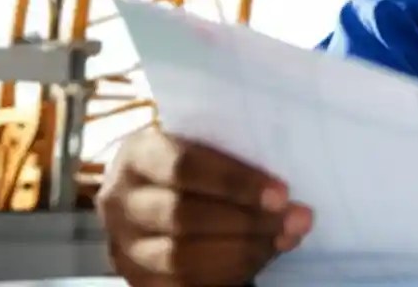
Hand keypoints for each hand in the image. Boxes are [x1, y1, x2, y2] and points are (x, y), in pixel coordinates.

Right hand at [96, 127, 313, 285]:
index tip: (281, 193)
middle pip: (184, 216)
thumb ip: (234, 160)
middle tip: (296, 219)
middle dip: (248, 221)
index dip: (235, 182)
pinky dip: (229, 274)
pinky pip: (183, 285)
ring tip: (285, 238)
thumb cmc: (194, 164)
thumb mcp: (204, 145)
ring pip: (182, 258)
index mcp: (138, 155)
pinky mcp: (137, 280)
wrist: (153, 197)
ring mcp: (125, 246)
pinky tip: (262, 257)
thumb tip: (286, 195)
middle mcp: (121, 202)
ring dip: (245, 250)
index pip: (184, 167)